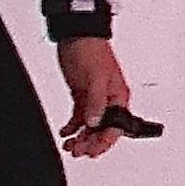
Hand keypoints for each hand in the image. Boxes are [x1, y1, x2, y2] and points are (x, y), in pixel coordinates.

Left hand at [55, 37, 133, 158]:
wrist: (76, 34)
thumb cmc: (90, 49)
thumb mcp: (95, 77)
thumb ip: (96, 101)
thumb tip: (94, 122)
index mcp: (118, 97)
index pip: (116, 127)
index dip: (104, 142)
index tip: (92, 151)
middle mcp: (109, 100)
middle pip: (103, 130)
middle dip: (91, 143)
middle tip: (77, 151)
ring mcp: (95, 98)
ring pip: (91, 126)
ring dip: (81, 137)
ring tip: (70, 145)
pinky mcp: (82, 95)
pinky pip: (79, 117)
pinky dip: (72, 127)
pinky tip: (65, 132)